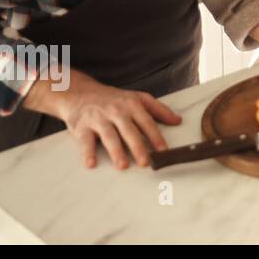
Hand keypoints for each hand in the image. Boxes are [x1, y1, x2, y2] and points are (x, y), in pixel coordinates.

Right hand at [31, 69, 181, 169]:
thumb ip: (158, 110)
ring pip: (109, 136)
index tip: (164, 150)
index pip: (147, 122)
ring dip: (116, 151)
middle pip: (129, 131)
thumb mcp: (137, 98)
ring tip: (123, 166)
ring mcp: (98, 119)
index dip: (156, 136)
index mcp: (132, 105)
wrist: (80, 92)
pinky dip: (88, 153)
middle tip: (145, 162)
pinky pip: (85, 141)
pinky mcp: (81, 127)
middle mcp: (116, 111)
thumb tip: (178, 121)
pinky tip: (91, 164)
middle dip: (138, 147)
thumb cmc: (114, 99)